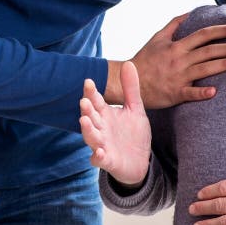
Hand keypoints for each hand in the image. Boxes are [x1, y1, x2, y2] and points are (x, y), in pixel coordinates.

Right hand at [79, 62, 151, 186]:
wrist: (141, 161)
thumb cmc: (133, 134)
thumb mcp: (135, 108)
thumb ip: (130, 88)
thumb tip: (128, 63)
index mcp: (106, 115)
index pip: (96, 101)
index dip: (91, 92)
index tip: (88, 81)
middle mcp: (101, 129)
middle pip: (91, 117)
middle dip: (86, 109)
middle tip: (84, 100)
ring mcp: (103, 145)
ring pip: (91, 137)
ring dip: (87, 130)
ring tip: (84, 120)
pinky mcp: (108, 161)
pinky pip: (100, 159)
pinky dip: (98, 157)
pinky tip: (100, 153)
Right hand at [113, 13, 225, 108]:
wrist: (128, 80)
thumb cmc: (145, 59)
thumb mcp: (157, 37)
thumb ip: (174, 24)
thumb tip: (189, 13)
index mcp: (177, 45)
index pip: (204, 34)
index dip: (222, 30)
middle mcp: (180, 59)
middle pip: (210, 51)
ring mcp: (178, 77)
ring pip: (205, 69)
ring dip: (224, 64)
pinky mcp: (174, 93)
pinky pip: (190, 93)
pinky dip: (201, 93)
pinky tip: (214, 92)